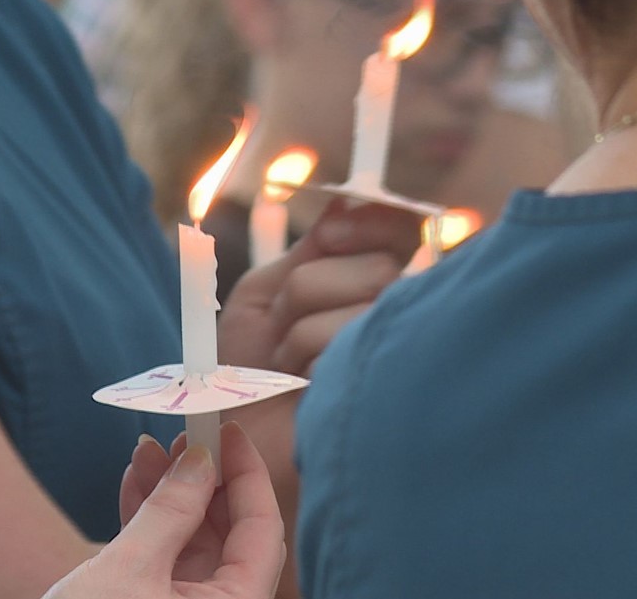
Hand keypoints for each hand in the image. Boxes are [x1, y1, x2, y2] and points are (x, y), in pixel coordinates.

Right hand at [42, 423, 284, 598]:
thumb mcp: (128, 573)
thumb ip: (168, 513)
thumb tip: (200, 460)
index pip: (262, 529)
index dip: (247, 475)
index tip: (229, 431)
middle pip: (229, 532)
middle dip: (203, 479)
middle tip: (182, 435)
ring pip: (193, 542)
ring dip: (171, 495)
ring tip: (147, 451)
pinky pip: (166, 561)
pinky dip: (150, 522)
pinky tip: (133, 484)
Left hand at [220, 198, 421, 374]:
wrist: (234, 439)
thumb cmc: (247, 374)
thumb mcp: (266, 293)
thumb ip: (309, 251)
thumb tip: (349, 198)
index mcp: (365, 287)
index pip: (402, 234)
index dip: (374, 223)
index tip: (330, 233)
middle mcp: (392, 317)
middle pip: (379, 266)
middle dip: (307, 290)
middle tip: (281, 328)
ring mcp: (396, 355)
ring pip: (363, 302)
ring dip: (300, 334)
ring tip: (289, 370)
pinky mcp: (387, 390)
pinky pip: (348, 346)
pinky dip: (306, 365)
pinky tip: (303, 392)